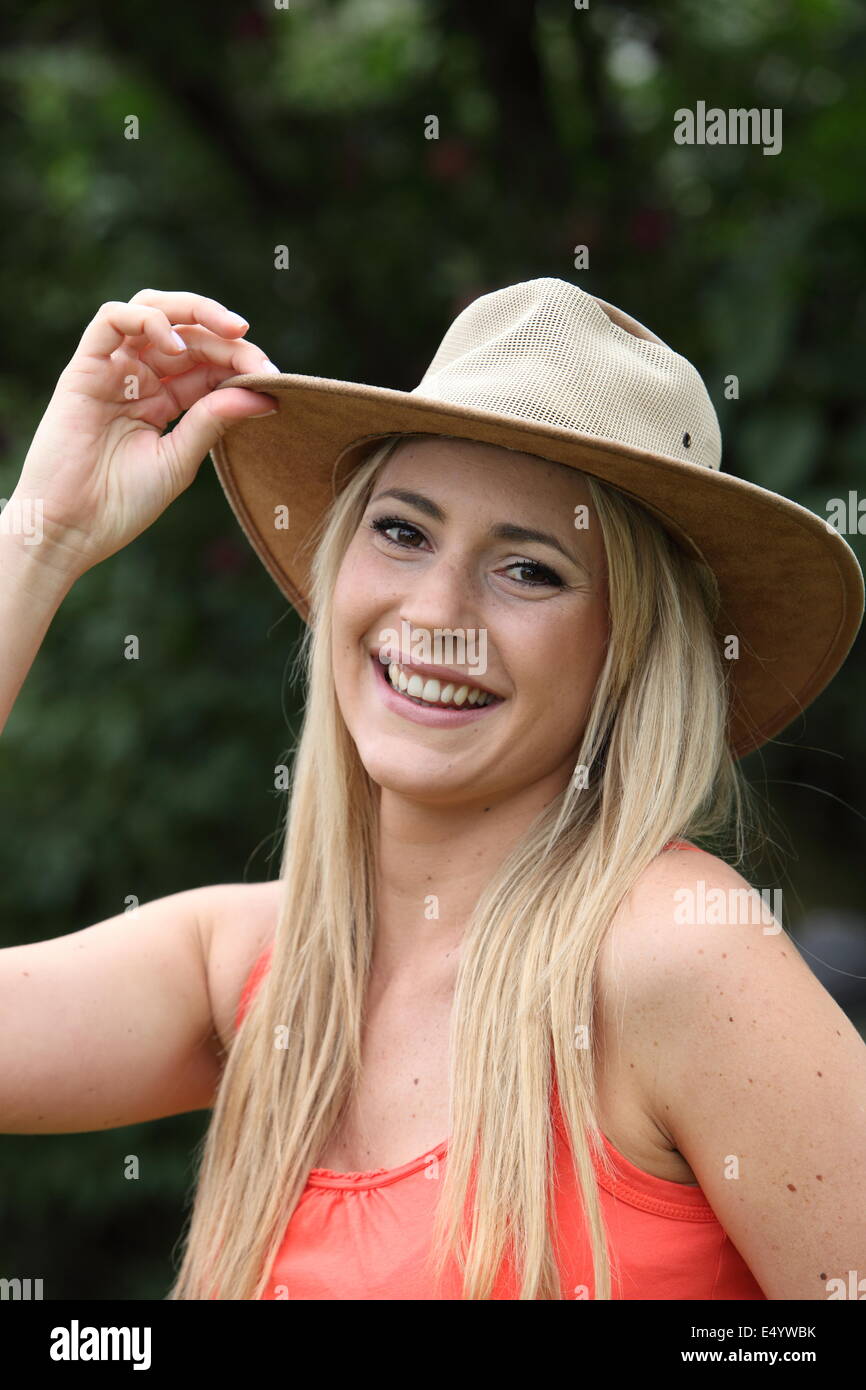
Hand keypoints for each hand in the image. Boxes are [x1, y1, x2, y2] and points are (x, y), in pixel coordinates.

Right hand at [11, 288, 280, 576]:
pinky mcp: (85, 367)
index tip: (273, 378)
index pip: (208, 364)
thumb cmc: (121, 503)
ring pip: (152, 311)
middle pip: (188, 333)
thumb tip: (265, 395)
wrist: (71, 528)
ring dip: (195, 312)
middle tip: (259, 356)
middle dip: (228, 339)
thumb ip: (214, 421)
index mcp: (164, 400)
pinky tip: (178, 346)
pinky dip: (149, 320)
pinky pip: (112, 319)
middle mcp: (139, 377)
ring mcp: (112, 369)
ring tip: (231, 332)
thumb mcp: (180, 459)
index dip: (241, 363)